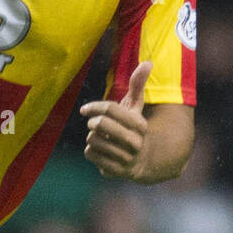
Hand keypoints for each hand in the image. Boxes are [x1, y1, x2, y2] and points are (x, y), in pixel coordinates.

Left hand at [79, 60, 150, 180]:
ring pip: (92, 139)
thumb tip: (148, 62)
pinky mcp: (114, 171)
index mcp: (140, 124)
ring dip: (92, 137)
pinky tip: (100, 151)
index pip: (110, 109)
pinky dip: (90, 150)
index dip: (94, 107)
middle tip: (94, 125)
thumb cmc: (132, 128)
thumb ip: (138, 85)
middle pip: (100, 125)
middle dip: (93, 123)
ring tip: (101, 139)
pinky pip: (90, 154)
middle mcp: (136, 142)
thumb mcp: (136, 107)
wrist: (140, 161)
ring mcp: (125, 158)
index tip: (85, 110)